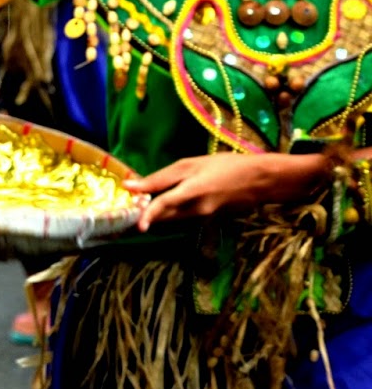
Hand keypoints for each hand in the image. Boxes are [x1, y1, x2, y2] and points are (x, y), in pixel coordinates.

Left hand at [125, 152, 333, 230]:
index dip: (147, 214)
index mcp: (192, 191)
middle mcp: (197, 210)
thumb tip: (130, 186)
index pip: (164, 205)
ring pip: (173, 220)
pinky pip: (184, 219)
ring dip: (157, 215)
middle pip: (164, 217)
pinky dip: (172, 213)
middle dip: (146, 216)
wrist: (260, 181)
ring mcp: (203, 218)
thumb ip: (160, 178)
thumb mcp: (190, 165)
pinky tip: (165, 203)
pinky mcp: (208, 221)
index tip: (135, 223)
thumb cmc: (224, 166)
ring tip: (142, 203)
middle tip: (129, 208)